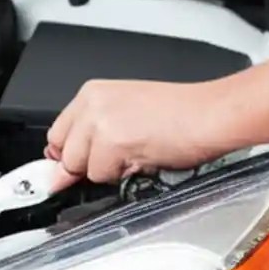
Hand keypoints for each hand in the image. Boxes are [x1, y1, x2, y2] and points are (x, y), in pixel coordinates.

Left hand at [44, 79, 233, 190]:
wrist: (211, 114)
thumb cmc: (181, 114)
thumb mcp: (126, 118)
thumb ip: (89, 139)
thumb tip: (59, 174)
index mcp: (92, 92)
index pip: (57, 134)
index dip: (71, 154)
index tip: (83, 161)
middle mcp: (91, 103)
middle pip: (63, 153)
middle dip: (88, 164)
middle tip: (123, 155)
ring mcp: (100, 121)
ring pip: (80, 168)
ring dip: (108, 170)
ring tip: (138, 153)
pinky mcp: (112, 141)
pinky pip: (101, 176)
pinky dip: (123, 176)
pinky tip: (145, 157)